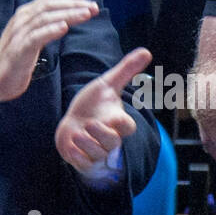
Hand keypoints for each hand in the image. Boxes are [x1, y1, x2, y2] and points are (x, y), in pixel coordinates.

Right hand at [0, 0, 97, 110]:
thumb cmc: (14, 55)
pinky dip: (50, 30)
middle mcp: (23, 20)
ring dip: (68, 14)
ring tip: (86, 13)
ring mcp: (21, 33)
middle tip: (93, 5)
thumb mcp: (30, 30)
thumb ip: (42, 12)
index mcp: (27, 14)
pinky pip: (37, 37)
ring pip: (46, 18)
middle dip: (73, 3)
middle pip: (50, 5)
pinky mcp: (20, 49)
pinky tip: (64, 28)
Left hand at [55, 47, 151, 172]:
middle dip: (101, 135)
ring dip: (86, 145)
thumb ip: (126, 69)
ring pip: (97, 154)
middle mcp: (108, 138)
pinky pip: (82, 164)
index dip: (123, 125)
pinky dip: (75, 156)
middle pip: (112, 143)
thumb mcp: (106, 84)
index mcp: (117, 121)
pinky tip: (69, 145)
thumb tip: (146, 50)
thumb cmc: (93, 103)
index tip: (114, 117)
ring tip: (76, 133)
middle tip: (90, 124)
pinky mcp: (82, 159)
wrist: (74, 120)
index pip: (127, 127)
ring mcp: (95, 150)